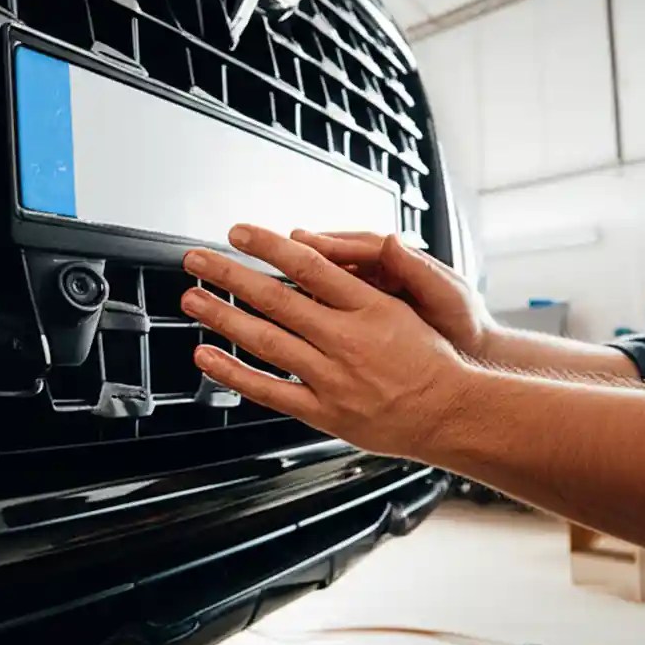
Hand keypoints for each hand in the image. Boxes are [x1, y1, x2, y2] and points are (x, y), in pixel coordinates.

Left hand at [180, 225, 471, 459]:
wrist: (451, 413)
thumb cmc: (430, 361)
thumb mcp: (409, 305)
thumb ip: (371, 277)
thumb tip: (357, 245)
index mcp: (368, 306)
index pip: (308, 265)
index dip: (268, 245)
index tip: (239, 232)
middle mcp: (346, 338)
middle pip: (275, 299)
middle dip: (229, 275)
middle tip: (197, 260)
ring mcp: (331, 376)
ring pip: (265, 341)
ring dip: (222, 317)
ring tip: (192, 300)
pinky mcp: (323, 410)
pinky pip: (268, 390)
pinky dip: (232, 373)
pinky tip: (207, 356)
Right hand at [291, 230, 499, 358]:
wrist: (471, 351)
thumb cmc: (463, 321)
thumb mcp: (446, 293)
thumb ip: (418, 268)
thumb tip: (392, 241)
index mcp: (402, 260)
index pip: (358, 246)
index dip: (328, 243)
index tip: (303, 242)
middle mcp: (384, 270)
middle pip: (337, 256)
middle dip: (308, 252)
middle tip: (277, 251)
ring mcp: (373, 291)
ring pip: (332, 279)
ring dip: (307, 277)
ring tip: (280, 279)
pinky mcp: (367, 313)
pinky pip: (336, 302)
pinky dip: (317, 303)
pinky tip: (300, 310)